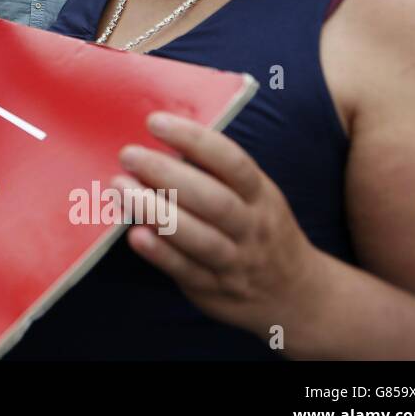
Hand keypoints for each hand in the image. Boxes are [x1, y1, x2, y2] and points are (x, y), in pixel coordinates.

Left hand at [111, 111, 322, 338]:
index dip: (194, 139)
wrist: (294, 292)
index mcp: (259, 194)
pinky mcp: (213, 289)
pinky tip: (135, 235)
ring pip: (200, 237)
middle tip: (129, 155)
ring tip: (120, 188)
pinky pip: (187, 271)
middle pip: (213, 199)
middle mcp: (251, 226)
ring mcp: (235, 260)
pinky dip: (161, 254)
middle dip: (167, 174)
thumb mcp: (253, 195)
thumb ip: (214, 172)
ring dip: (156, 211)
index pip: (231, 162)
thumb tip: (158, 137)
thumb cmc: (256, 226)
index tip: (155, 122)